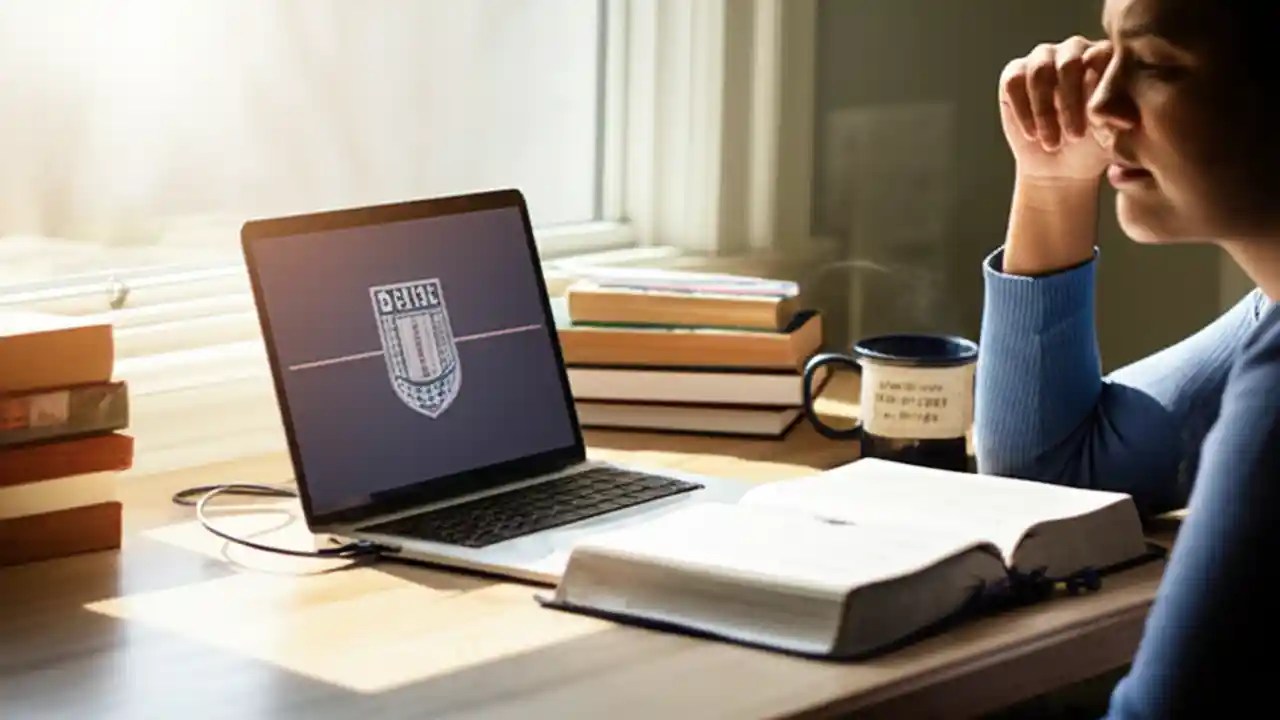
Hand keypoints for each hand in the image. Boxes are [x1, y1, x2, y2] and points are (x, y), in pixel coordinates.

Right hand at [999, 37, 1112, 184]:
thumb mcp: (1112, 133)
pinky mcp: (1014, 72)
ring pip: (1040, 71)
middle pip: (1069, 62)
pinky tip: (1033, 135)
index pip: (1103, 55)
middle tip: (1075, 137)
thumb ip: (1114, 114)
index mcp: (1106, 55)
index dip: (1099, 88)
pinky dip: (1023, 113)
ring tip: (1052, 142)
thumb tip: (1109, 108)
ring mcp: (1043, 57)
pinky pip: (1014, 83)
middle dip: (1071, 103)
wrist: (1059, 166)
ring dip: (1045, 111)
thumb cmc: (1093, 146)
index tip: (1099, 122)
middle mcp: (1075, 49)